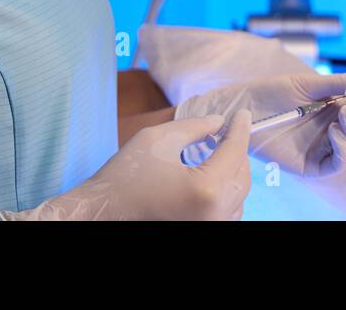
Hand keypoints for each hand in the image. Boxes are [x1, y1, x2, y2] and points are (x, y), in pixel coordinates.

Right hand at [0, 109, 253, 219]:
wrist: (102, 214)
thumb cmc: (125, 177)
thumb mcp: (158, 140)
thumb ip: (194, 127)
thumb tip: (219, 122)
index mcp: (207, 190)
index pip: (234, 153)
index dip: (239, 129)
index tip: (243, 113)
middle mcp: (216, 214)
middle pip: (241, 176)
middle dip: (237, 150)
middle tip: (229, 129)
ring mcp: (211, 227)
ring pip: (238, 196)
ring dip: (234, 170)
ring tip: (221, 149)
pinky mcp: (203, 231)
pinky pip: (227, 211)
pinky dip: (226, 190)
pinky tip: (214, 174)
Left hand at [174, 69, 345, 177]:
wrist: (242, 108)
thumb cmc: (271, 94)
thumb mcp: (308, 85)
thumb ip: (339, 83)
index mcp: (335, 108)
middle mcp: (334, 129)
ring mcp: (324, 148)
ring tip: (344, 113)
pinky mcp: (312, 166)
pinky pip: (337, 163)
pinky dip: (343, 149)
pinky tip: (335, 133)